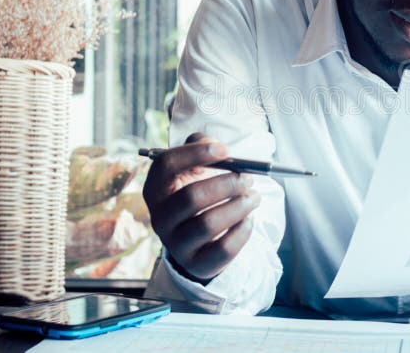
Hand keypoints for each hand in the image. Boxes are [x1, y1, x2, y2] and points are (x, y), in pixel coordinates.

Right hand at [142, 133, 260, 282]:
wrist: (196, 241)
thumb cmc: (197, 194)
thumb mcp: (193, 168)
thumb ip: (201, 146)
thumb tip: (217, 147)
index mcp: (156, 189)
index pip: (167, 165)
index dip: (197, 153)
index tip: (226, 149)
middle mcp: (160, 218)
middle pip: (191, 197)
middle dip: (226, 184)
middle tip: (248, 179)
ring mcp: (176, 244)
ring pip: (208, 224)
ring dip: (238, 207)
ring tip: (254, 197)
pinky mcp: (196, 263)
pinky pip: (222, 249)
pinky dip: (242, 231)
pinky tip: (249, 219)